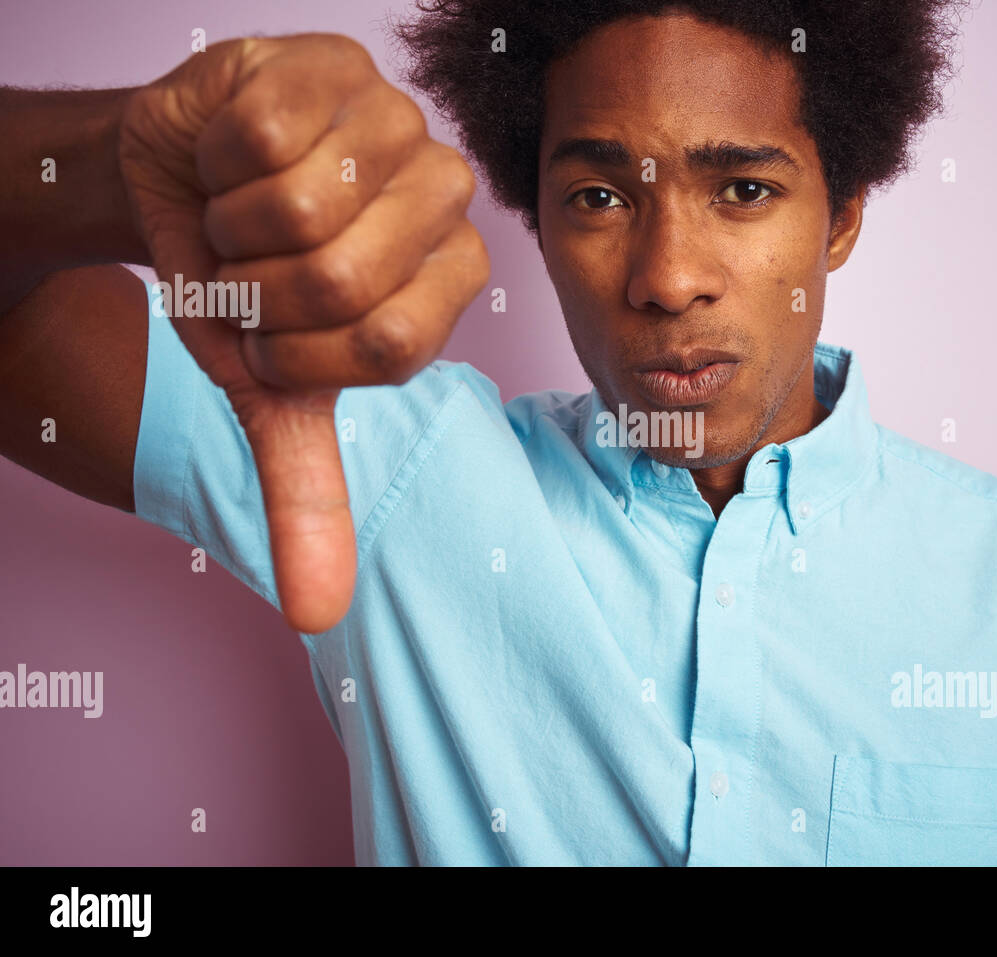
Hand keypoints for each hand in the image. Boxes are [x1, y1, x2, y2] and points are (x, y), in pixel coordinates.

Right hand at [118, 33, 488, 633]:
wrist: (183, 183)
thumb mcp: (274, 394)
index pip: (391, 346)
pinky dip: (217, 161)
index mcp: (454, 280)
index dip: (299, 353)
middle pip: (345, 280)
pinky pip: (264, 135)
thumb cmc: (244, 282)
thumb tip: (318, 615)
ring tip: (243, 212)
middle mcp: (450, 198)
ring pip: (305, 210)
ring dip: (232, 228)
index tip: (273, 333)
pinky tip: (235, 155)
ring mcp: (403, 123)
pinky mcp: (340, 64)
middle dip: (257, 293)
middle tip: (249, 270)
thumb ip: (308, 493)